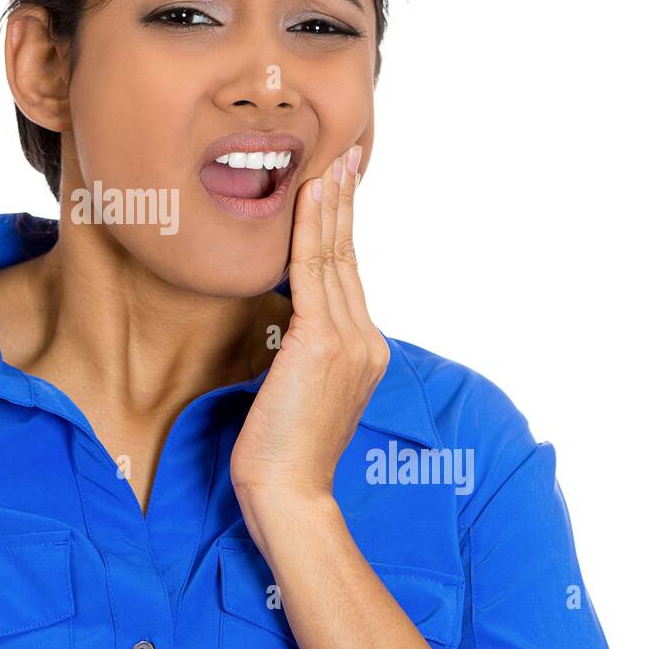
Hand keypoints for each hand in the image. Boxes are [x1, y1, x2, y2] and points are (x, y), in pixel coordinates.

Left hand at [229, 144, 390, 510]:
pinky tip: (306, 197)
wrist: (289, 493)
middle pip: (348, 258)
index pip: (348, 278)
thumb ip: (303, 352)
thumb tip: (285, 325)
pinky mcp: (323, 343)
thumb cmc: (282, 451)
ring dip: (328, 205)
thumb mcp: (299, 392)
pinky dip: (308, 230)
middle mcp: (366, 340)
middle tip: (344, 155)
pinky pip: (312, 272)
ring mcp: (350, 341)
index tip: (340, 188)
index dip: (342, 230)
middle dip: (344, 203)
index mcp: (364, 351)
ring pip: (334, 258)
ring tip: (327, 163)